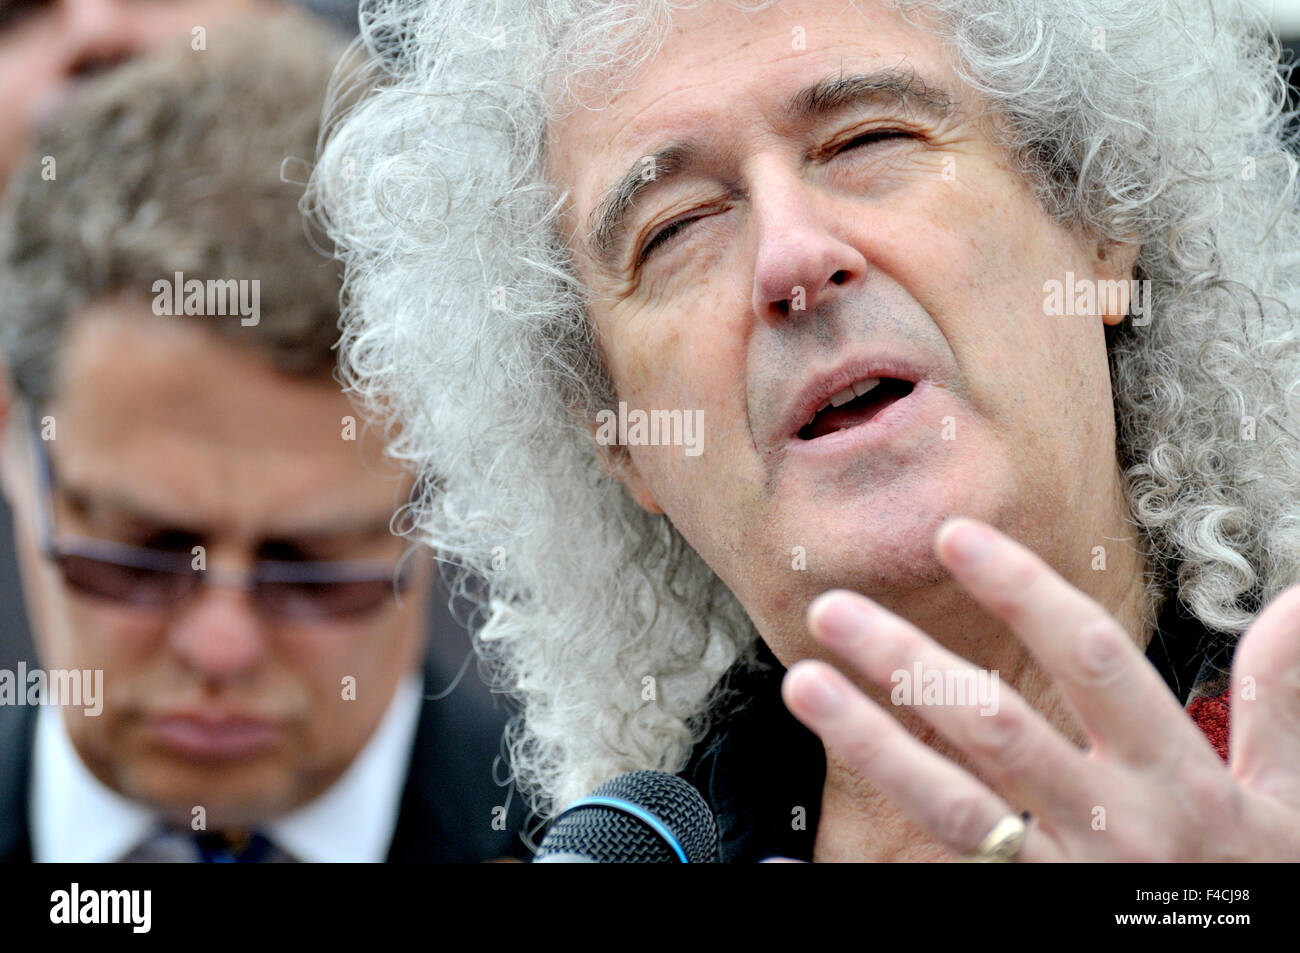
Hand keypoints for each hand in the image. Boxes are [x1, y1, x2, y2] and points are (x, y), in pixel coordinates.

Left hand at [780, 518, 1299, 860]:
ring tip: (804, 687)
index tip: (957, 537)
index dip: (1024, 593)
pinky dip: (855, 884)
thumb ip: (1282, 697)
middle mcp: (1112, 827)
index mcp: (1176, 780)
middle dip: (911, 663)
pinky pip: (937, 892)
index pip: (1092, 662)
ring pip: (954, 808)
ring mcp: (1062, 881)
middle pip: (997, 729)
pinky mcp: (1027, 918)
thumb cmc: (1261, 888)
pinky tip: (783, 868)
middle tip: (834, 610)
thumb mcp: (1291, 798)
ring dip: (871, 744)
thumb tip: (1299, 601)